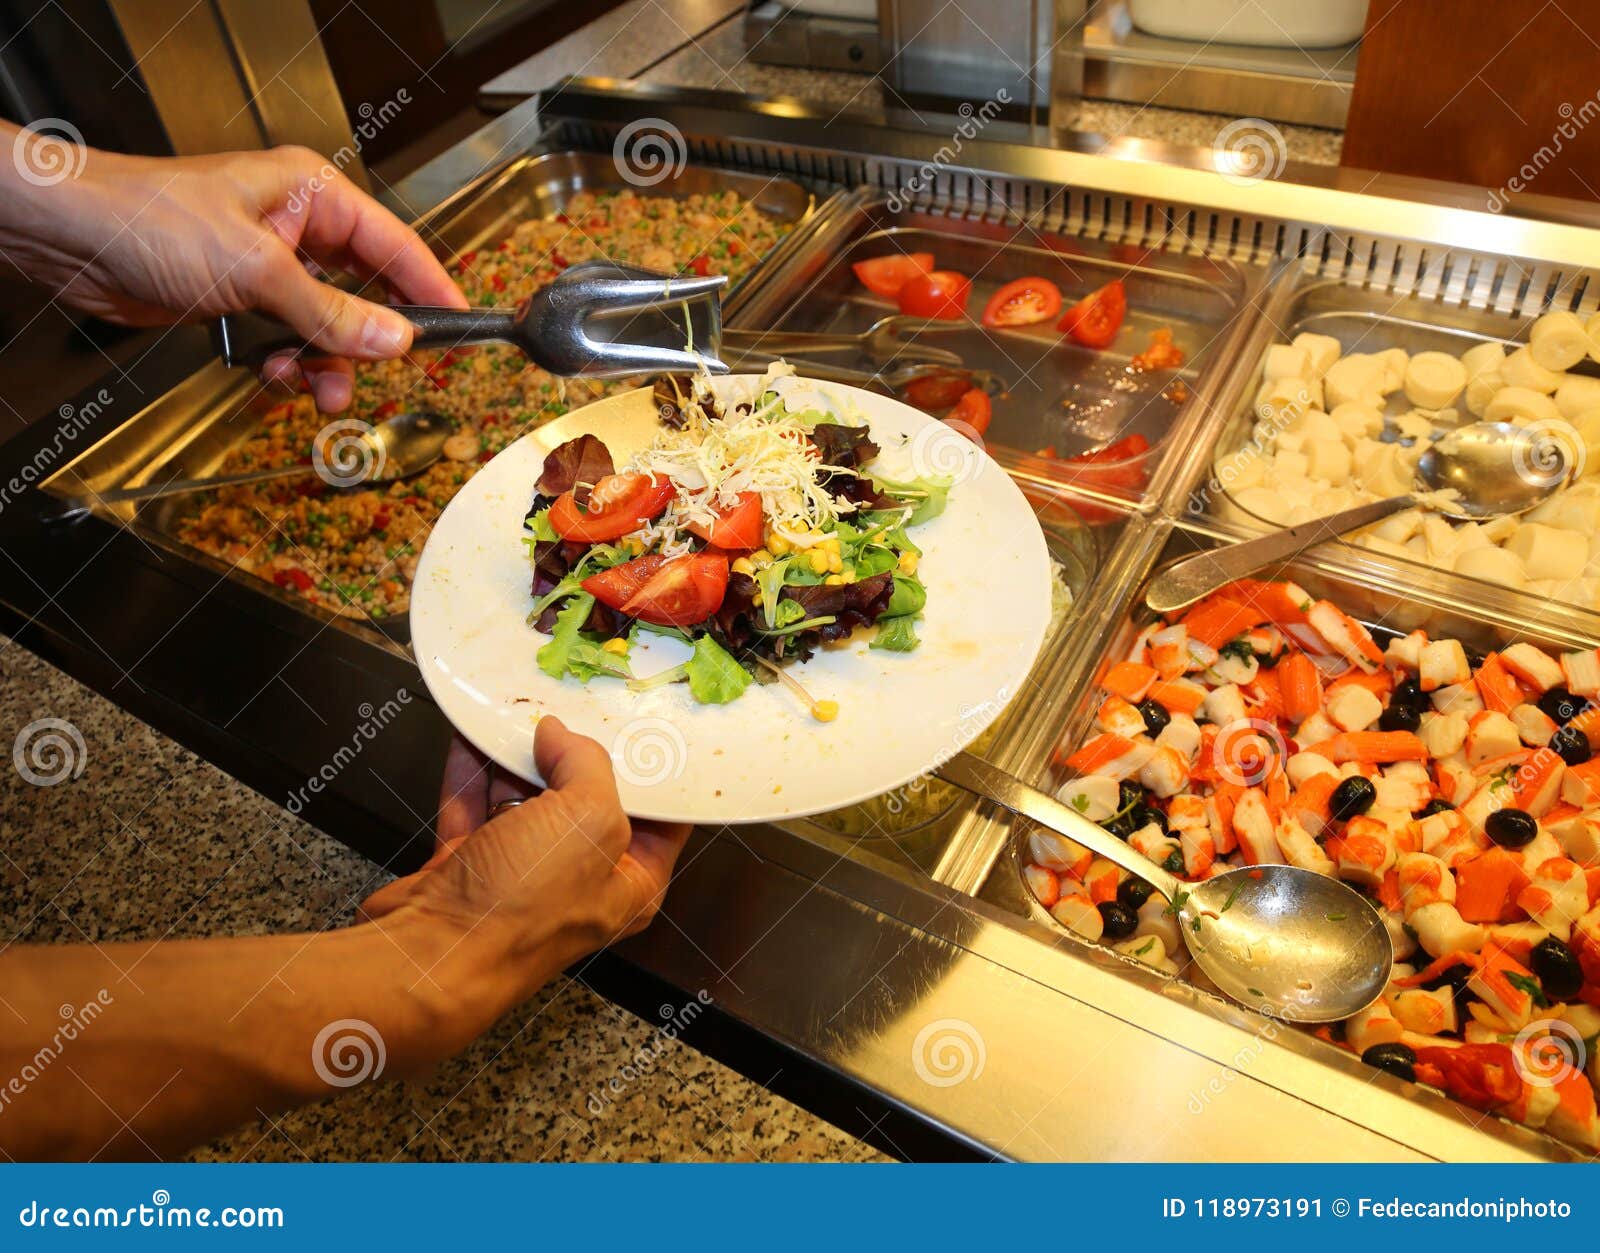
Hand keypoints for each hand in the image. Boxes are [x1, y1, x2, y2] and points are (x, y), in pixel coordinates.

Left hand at [0, 131, 465, 411]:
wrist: (72, 238)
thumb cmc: (152, 218)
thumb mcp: (258, 270)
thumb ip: (332, 311)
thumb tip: (396, 338)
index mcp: (312, 195)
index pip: (394, 244)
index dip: (431, 287)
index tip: (463, 325)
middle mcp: (297, 227)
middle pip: (364, 292)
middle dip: (368, 340)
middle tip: (381, 372)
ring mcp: (269, 265)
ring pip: (327, 325)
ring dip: (326, 362)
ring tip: (318, 390)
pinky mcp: (241, 299)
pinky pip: (289, 340)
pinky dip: (289, 364)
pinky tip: (275, 374)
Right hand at [360, 720, 691, 984]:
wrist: (427, 955)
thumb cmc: (523, 907)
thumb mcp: (588, 820)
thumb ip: (586, 764)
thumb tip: (560, 735)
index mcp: (631, 884)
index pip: (659, 818)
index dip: (653, 771)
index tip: (644, 725)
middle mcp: (579, 882)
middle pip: (586, 801)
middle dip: (574, 753)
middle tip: (571, 704)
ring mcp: (520, 877)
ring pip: (525, 800)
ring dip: (518, 756)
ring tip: (517, 708)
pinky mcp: (468, 870)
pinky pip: (475, 807)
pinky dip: (473, 771)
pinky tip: (472, 733)